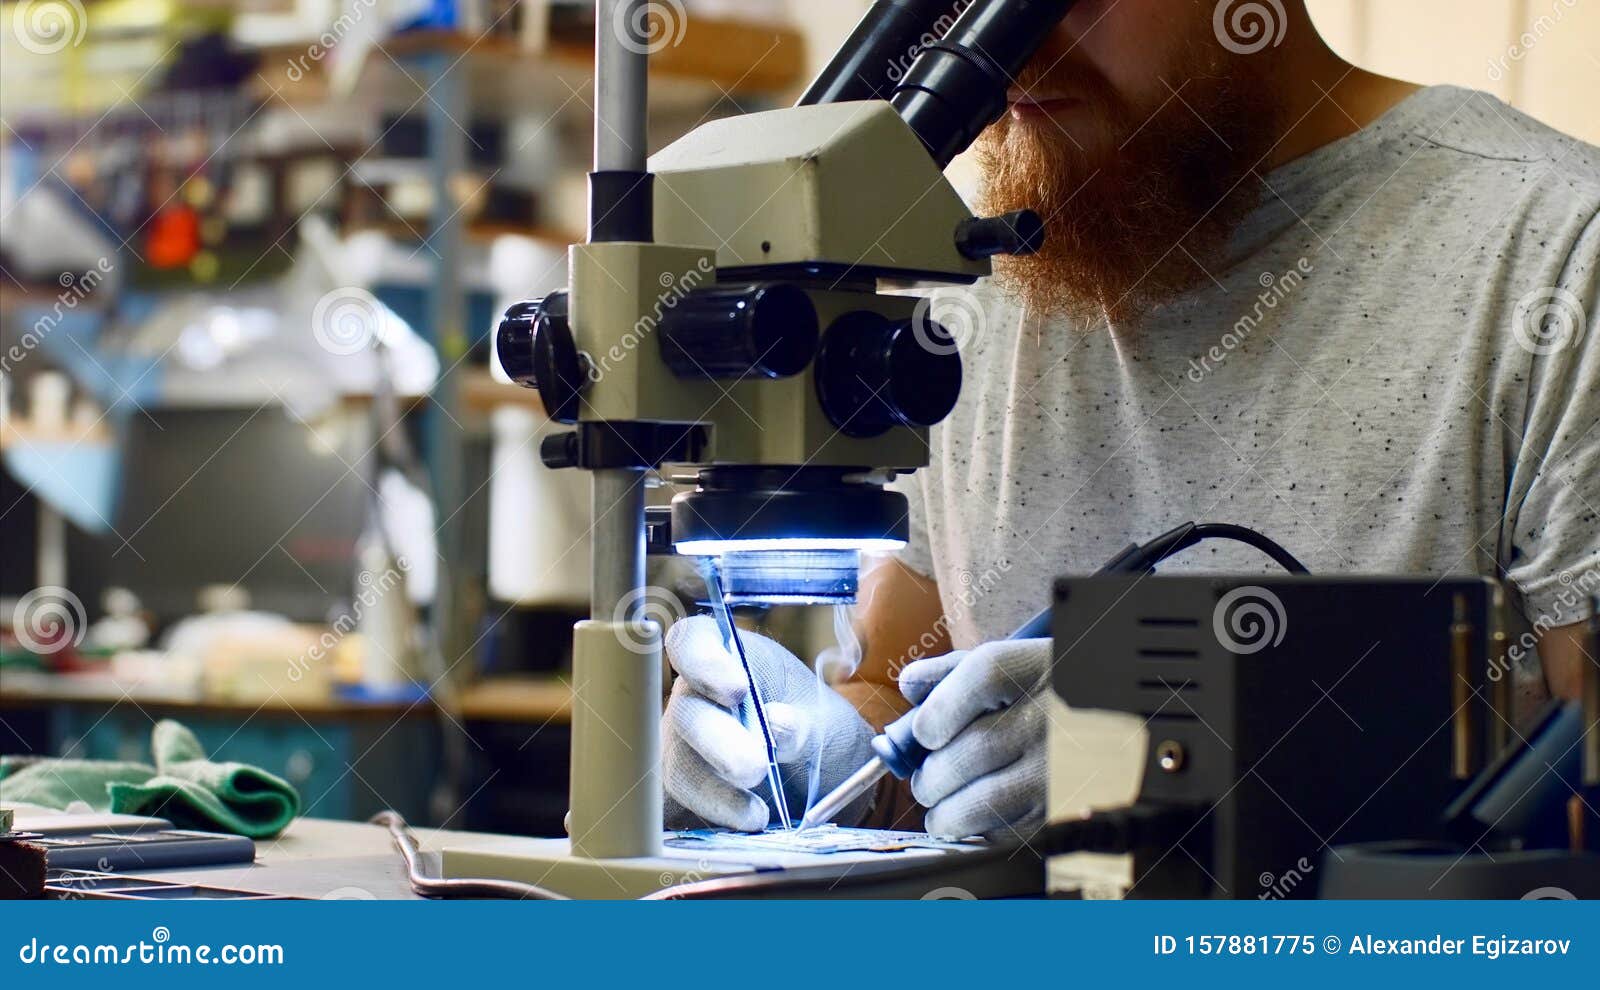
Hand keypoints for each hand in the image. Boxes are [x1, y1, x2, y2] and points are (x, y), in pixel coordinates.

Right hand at [662, 616, 873, 831]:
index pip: (692, 642)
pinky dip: (714, 815)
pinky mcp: (685, 789)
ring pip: (679, 764)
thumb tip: (774, 723)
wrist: (822, 780)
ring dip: (715, 791)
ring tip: (757, 814)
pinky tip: (746, 824)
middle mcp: (697, 698)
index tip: (736, 689)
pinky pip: (683, 804)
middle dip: (718, 741)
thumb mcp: (828, 724)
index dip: (703, 661)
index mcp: (730, 659)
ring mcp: (685, 745)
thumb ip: (804, 723)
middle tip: (754, 767)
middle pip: (687, 711)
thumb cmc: (819, 733)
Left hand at [897, 639, 1049, 840]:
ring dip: (947, 813)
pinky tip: (977, 819)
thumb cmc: (1049, 695)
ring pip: (984, 801)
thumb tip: (910, 686)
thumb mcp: (1014, 665)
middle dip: (932, 775)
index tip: (923, 733)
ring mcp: (1064, 768)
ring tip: (940, 808)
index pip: (983, 677)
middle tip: (925, 781)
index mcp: (1040, 668)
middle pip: (973, 750)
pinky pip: (1009, 832)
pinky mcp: (1065, 811)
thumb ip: (956, 670)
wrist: (1112, 727)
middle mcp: (1055, 718)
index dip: (940, 709)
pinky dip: (980, 831)